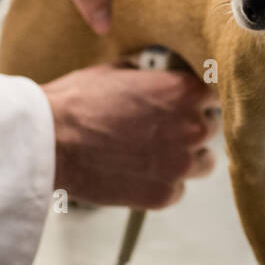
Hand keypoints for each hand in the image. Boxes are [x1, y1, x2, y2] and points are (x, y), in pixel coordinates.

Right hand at [42, 63, 219, 208]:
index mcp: (185, 91)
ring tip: (155, 154)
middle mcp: (192, 127)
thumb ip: (150, 75)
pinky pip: (178, 190)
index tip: (187, 103)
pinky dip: (163, 184)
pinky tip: (139, 173)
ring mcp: (181, 164)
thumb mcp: (118, 70)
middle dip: (191, 127)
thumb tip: (154, 76)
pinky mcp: (164, 195)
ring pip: (202, 162)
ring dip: (186, 158)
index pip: (214, 94)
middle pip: (212, 128)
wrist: (50, 141)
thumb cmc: (77, 103)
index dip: (198, 99)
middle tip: (163, 129)